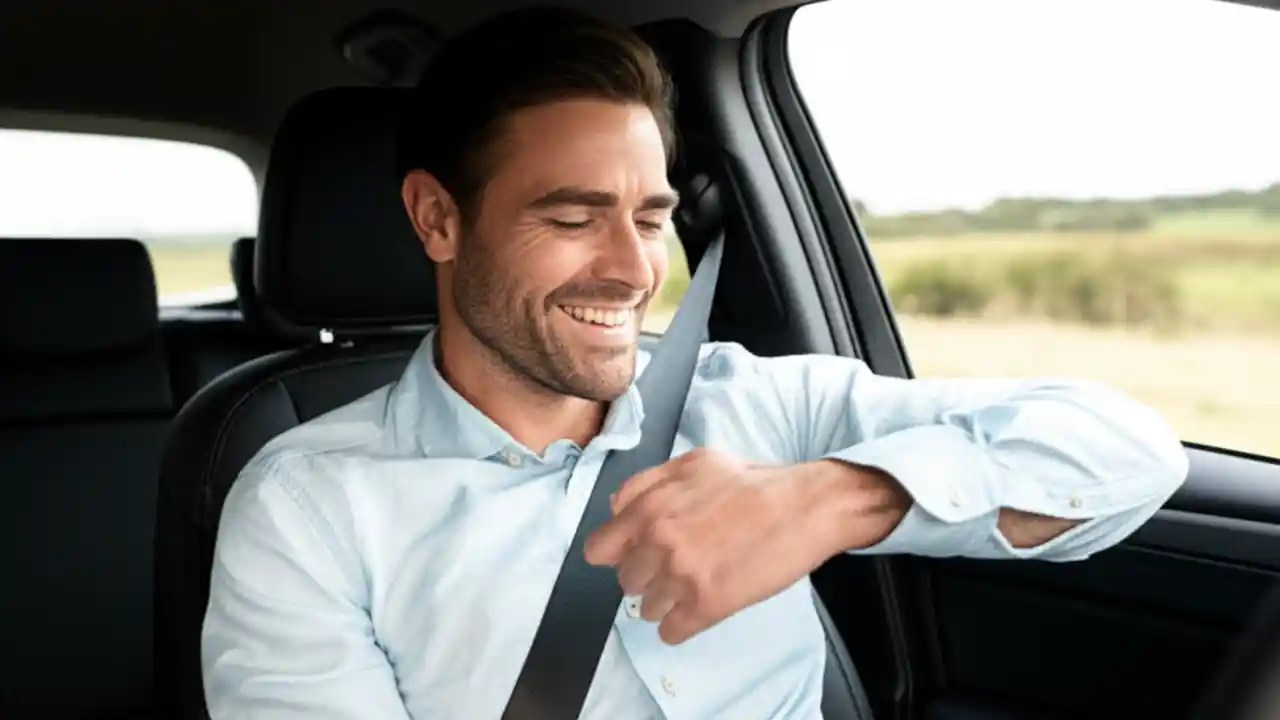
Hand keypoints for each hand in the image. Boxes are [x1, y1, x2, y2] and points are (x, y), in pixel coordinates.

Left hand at [583, 449, 890, 644]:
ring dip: (667, 602)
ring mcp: (680, 576)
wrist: (804, 505)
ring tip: (697, 585)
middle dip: (648, 577)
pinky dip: (683, 625)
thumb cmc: (753, 481)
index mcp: (649, 507)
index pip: (599, 550)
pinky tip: (703, 607)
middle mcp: (657, 542)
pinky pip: (671, 632)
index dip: (619, 553)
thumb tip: (615, 509)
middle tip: (680, 566)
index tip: (638, 554)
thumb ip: (646, 484)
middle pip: (626, 582)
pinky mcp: (707, 606)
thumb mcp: (692, 464)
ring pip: (646, 610)